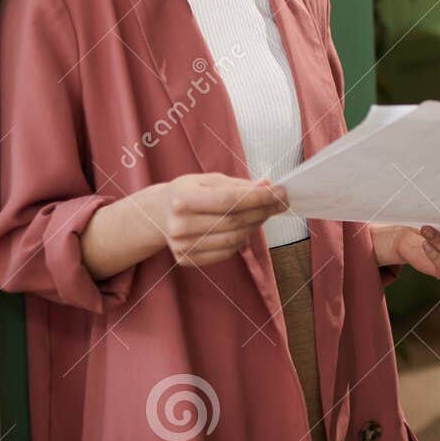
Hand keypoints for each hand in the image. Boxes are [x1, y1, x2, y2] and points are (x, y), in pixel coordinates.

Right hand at [149, 173, 289, 266]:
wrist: (158, 215)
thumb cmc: (188, 193)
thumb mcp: (208, 180)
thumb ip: (238, 185)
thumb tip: (268, 186)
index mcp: (183, 199)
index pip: (230, 200)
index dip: (259, 197)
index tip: (281, 192)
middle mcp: (180, 225)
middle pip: (234, 221)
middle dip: (263, 211)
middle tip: (280, 202)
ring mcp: (182, 246)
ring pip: (234, 239)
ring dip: (255, 225)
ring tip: (263, 213)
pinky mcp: (186, 260)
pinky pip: (226, 252)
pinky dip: (242, 240)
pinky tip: (246, 228)